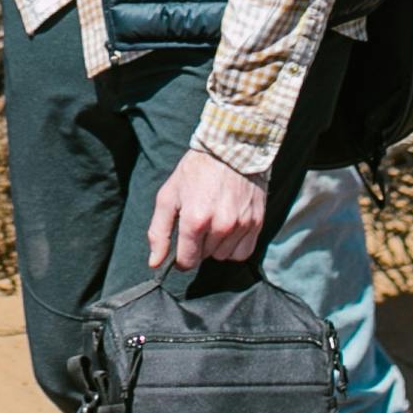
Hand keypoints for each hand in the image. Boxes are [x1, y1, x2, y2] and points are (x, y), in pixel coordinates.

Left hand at [145, 146, 269, 270]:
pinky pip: (243, 252)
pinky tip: (229, 229)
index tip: (181, 246)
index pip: (187, 262)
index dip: (180, 258)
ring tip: (214, 221)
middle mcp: (221, 226)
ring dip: (216, 245)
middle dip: (198, 245)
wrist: (231, 148)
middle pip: (204, 257)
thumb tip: (155, 263)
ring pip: (223, 256)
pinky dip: (234, 246)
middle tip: (198, 221)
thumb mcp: (168, 196)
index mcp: (195, 221)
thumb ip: (159, 232)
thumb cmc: (196, 171)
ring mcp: (241, 225)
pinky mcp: (257, 223)